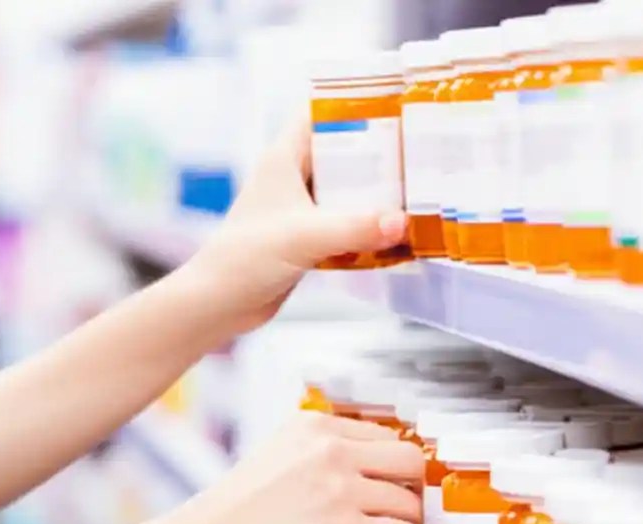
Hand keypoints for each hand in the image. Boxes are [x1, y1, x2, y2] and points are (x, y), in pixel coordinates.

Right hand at [161, 412, 423, 523]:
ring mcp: (341, 490)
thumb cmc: (225, 519)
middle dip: (411, 488)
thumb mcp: (272, 460)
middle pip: (409, 460)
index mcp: (311, 426)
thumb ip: (316, 458)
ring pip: (411, 503)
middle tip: (404, 510)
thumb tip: (361, 477)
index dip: (392, 466)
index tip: (395, 483)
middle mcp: (330, 450)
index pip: (383, 434)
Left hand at [179, 120, 407, 334]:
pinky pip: (346, 221)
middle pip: (344, 150)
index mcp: (284, 157)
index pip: (322, 112)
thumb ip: (355, 227)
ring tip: (422, 188)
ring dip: (378, 193)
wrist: (218, 303)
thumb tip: (403, 221)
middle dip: (381, 152)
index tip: (399, 101)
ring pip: (348, 188)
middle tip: (424, 152)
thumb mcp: (304, 237)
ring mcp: (300, 207)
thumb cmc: (244, 259)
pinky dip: (369, 224)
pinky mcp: (307, 236)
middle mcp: (293, 176)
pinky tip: (399, 231)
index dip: (358, 102)